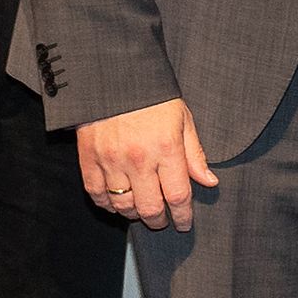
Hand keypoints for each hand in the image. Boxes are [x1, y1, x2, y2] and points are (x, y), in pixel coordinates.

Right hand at [80, 96, 214, 230]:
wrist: (113, 75)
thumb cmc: (152, 97)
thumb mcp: (182, 119)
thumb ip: (195, 154)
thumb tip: (209, 182)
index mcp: (166, 148)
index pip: (178, 196)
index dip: (183, 216)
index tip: (184, 223)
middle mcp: (139, 158)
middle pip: (150, 208)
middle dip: (159, 221)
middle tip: (162, 221)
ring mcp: (111, 160)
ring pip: (123, 205)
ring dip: (133, 214)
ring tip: (140, 210)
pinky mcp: (89, 158)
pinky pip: (96, 194)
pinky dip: (106, 204)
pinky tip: (116, 203)